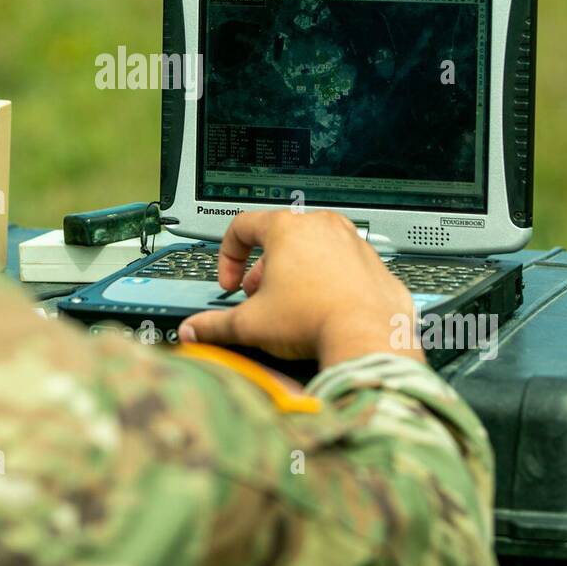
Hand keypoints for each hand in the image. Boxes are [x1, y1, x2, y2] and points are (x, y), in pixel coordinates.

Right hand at [178, 210, 423, 367]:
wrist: (368, 339)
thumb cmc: (315, 320)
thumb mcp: (251, 324)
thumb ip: (214, 325)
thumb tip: (194, 331)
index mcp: (287, 228)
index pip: (242, 226)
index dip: (228, 257)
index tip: (230, 283)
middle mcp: (322, 227)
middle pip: (279, 238)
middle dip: (262, 270)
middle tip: (260, 297)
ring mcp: (351, 242)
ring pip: (312, 250)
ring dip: (295, 274)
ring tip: (291, 305)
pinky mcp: (372, 263)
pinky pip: (341, 266)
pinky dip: (327, 283)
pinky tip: (323, 311)